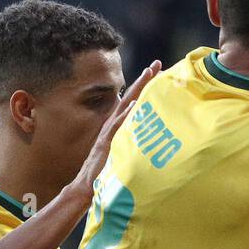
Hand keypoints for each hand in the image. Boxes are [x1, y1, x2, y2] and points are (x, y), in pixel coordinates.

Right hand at [72, 60, 162, 200]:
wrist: (88, 184)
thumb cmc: (107, 169)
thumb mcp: (124, 150)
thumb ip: (132, 138)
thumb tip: (147, 132)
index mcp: (119, 124)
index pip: (135, 100)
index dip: (146, 85)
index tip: (160, 70)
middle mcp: (114, 123)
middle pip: (131, 96)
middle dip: (144, 79)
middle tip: (158, 63)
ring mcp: (110, 132)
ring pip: (125, 106)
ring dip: (137, 90)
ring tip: (149, 74)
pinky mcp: (107, 143)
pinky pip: (116, 127)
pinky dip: (124, 115)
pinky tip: (133, 105)